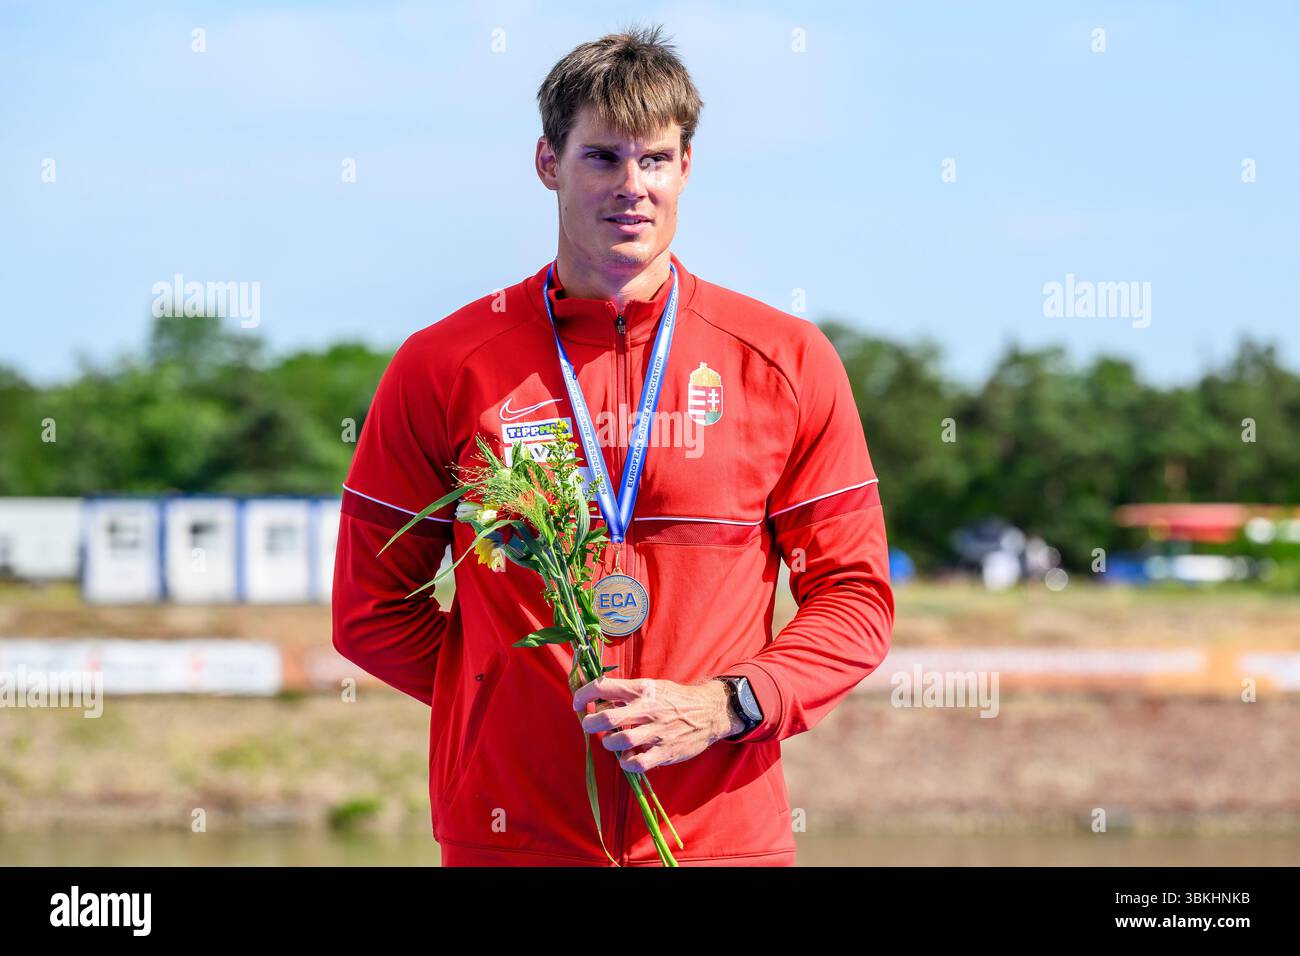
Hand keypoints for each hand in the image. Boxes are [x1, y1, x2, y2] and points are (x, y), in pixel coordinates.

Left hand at [572, 676, 740, 772]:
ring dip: (608, 743)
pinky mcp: (665, 752)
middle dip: (590, 723)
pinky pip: (636, 763)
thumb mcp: (653, 687)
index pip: (603, 686)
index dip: (583, 694)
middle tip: (590, 724)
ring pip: (619, 742)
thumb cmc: (675, 699)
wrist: (709, 712)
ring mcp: (656, 732)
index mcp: (642, 690)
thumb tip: (598, 699)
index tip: (577, 702)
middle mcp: (647, 709)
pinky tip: (628, 757)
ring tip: (612, 740)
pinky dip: (626, 762)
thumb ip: (627, 692)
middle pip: (607, 718)